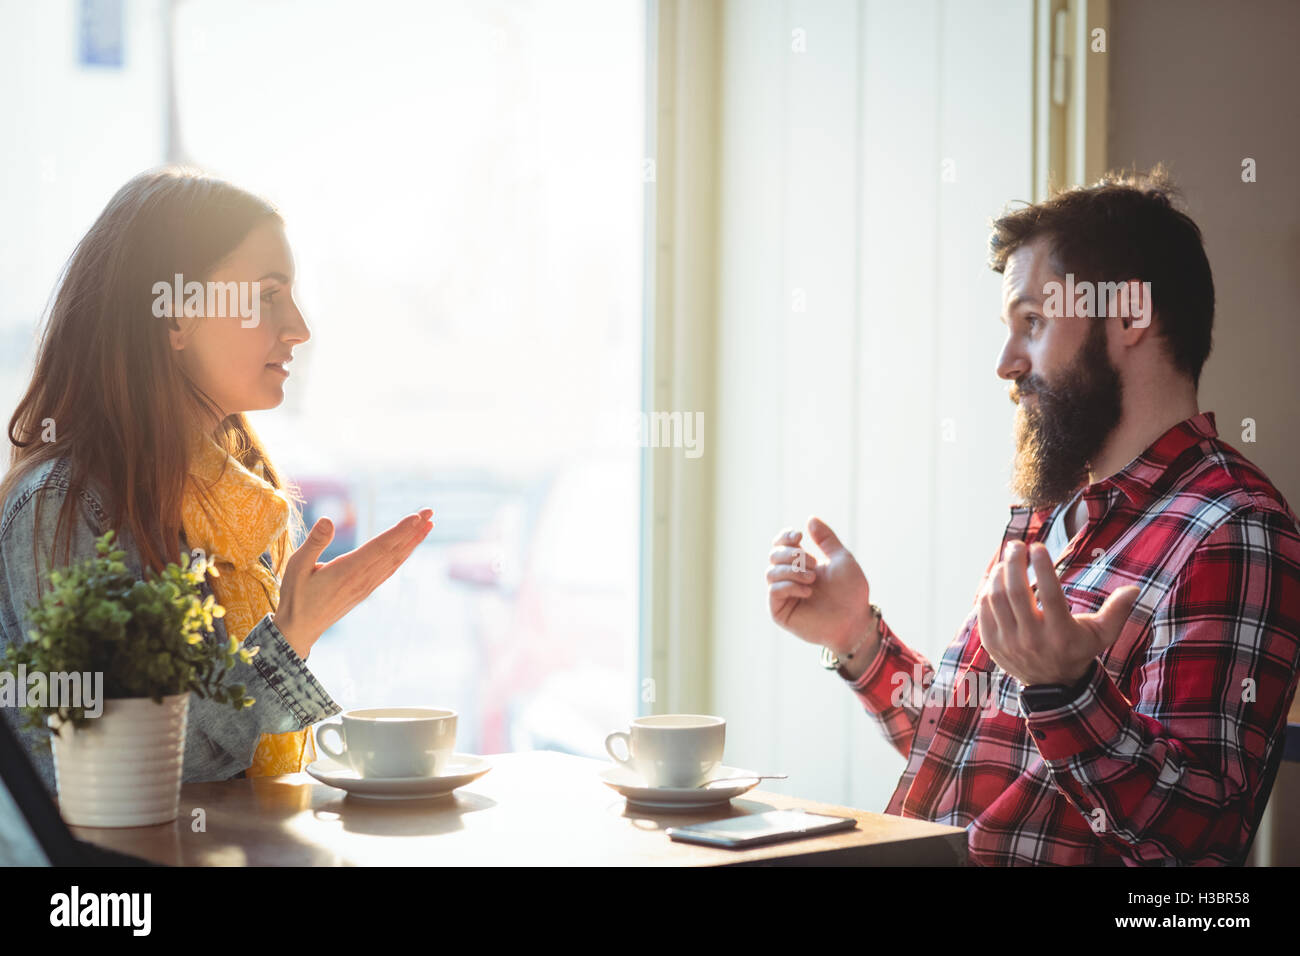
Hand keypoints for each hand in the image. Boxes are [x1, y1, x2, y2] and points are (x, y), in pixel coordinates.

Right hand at [274, 508, 433, 657]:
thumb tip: (328, 519)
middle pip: (394, 551)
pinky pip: (390, 569)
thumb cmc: (295, 597)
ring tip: (428, 525)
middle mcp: (363, 578)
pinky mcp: (366, 590)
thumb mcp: (296, 567)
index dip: (400, 531)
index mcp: (348, 570)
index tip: (417, 517)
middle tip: (430, 511)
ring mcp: (367, 586)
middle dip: (414, 530)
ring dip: (413, 542)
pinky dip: (403, 555)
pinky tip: (409, 548)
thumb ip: (314, 543)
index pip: (381, 546)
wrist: (300, 631)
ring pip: (396, 560)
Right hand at [767, 516, 874, 660]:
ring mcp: (783, 596)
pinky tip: (808, 591)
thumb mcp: (841, 559)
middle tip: (814, 565)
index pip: (780, 545)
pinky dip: (789, 585)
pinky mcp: (780, 612)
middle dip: (793, 555)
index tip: (799, 536)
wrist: (855, 620)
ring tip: (813, 578)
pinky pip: (774, 591)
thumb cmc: (851, 592)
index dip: (785, 537)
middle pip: (773, 555)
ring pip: (771, 572)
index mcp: (800, 565)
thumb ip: (826, 539)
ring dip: (793, 570)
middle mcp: (788, 579)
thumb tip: (810, 519)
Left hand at [977, 540, 1139, 685]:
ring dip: (999, 574)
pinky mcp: (992, 644)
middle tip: (1017, 545)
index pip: (1050, 595)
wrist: (1052, 686)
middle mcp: (1032, 639)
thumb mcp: (1102, 634)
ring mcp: (1009, 643)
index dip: (1042, 568)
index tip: (1038, 546)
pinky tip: (996, 577)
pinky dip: (987, 590)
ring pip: (996, 599)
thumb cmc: (1079, 651)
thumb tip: (1135, 588)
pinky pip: (983, 610)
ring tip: (1008, 559)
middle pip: (1016, 593)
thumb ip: (1117, 611)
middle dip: (1014, 563)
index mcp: (1061, 634)